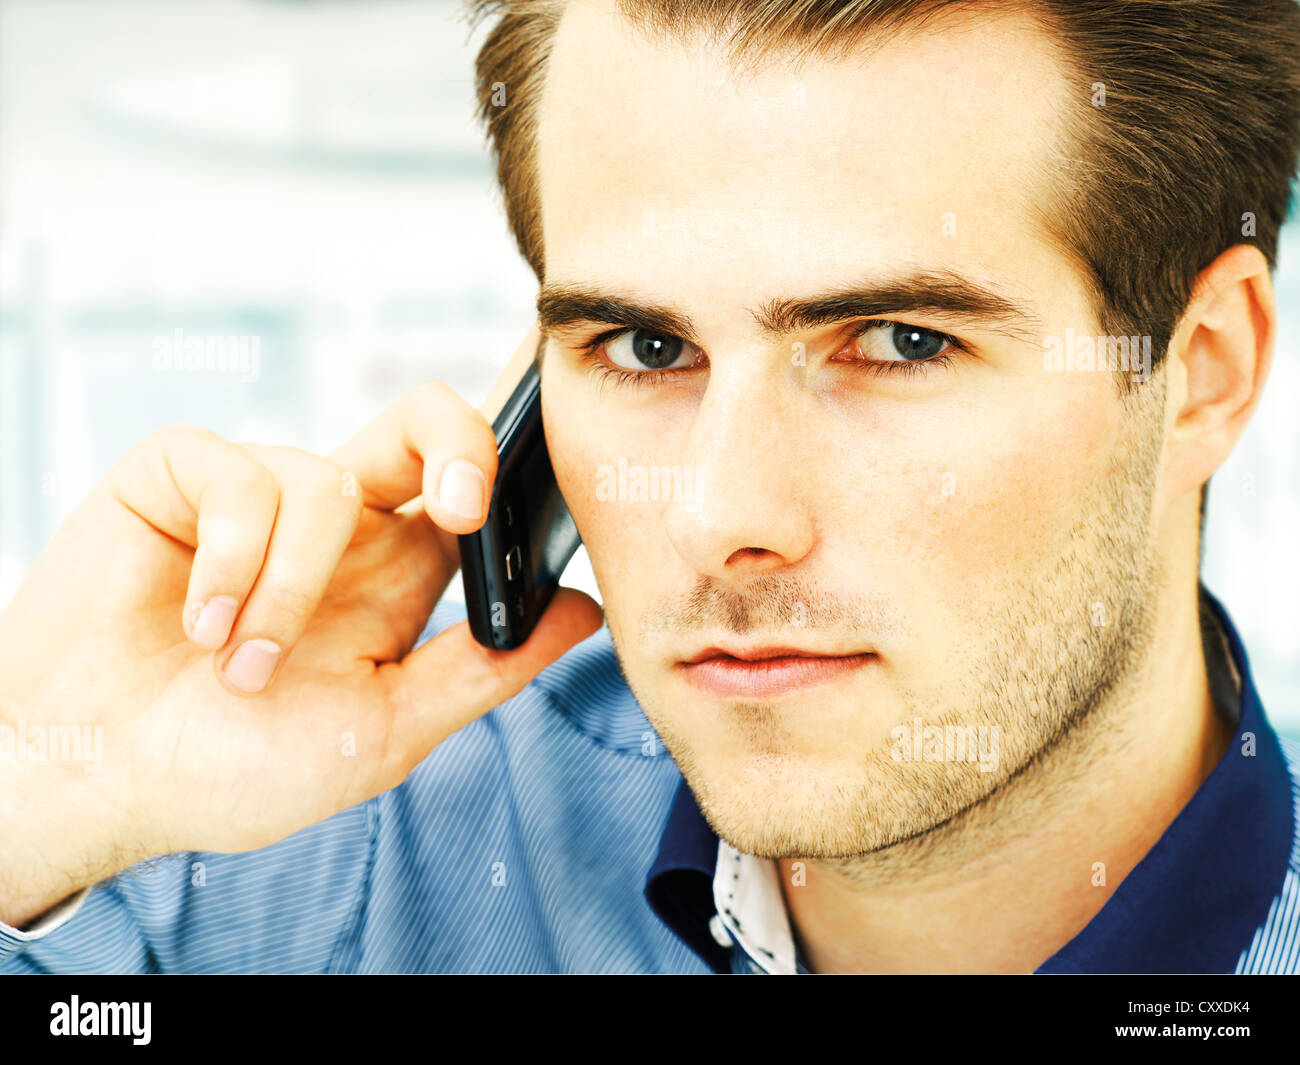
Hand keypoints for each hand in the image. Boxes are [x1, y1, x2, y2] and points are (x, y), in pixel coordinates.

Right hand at [0, 322, 602, 925]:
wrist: (97, 779)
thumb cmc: (234, 765)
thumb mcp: (382, 729)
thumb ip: (481, 669)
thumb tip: (585, 614)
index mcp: (394, 575)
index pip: (473, 493)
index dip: (514, 476)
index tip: (540, 501)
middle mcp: (337, 523)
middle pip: (423, 424)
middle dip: (458, 443)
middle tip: (461, 510)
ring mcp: (258, 494)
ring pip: (325, 479)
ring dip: (290, 591)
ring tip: (245, 668)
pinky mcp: (180, 477)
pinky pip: (237, 475)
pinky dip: (229, 563)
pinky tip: (198, 626)